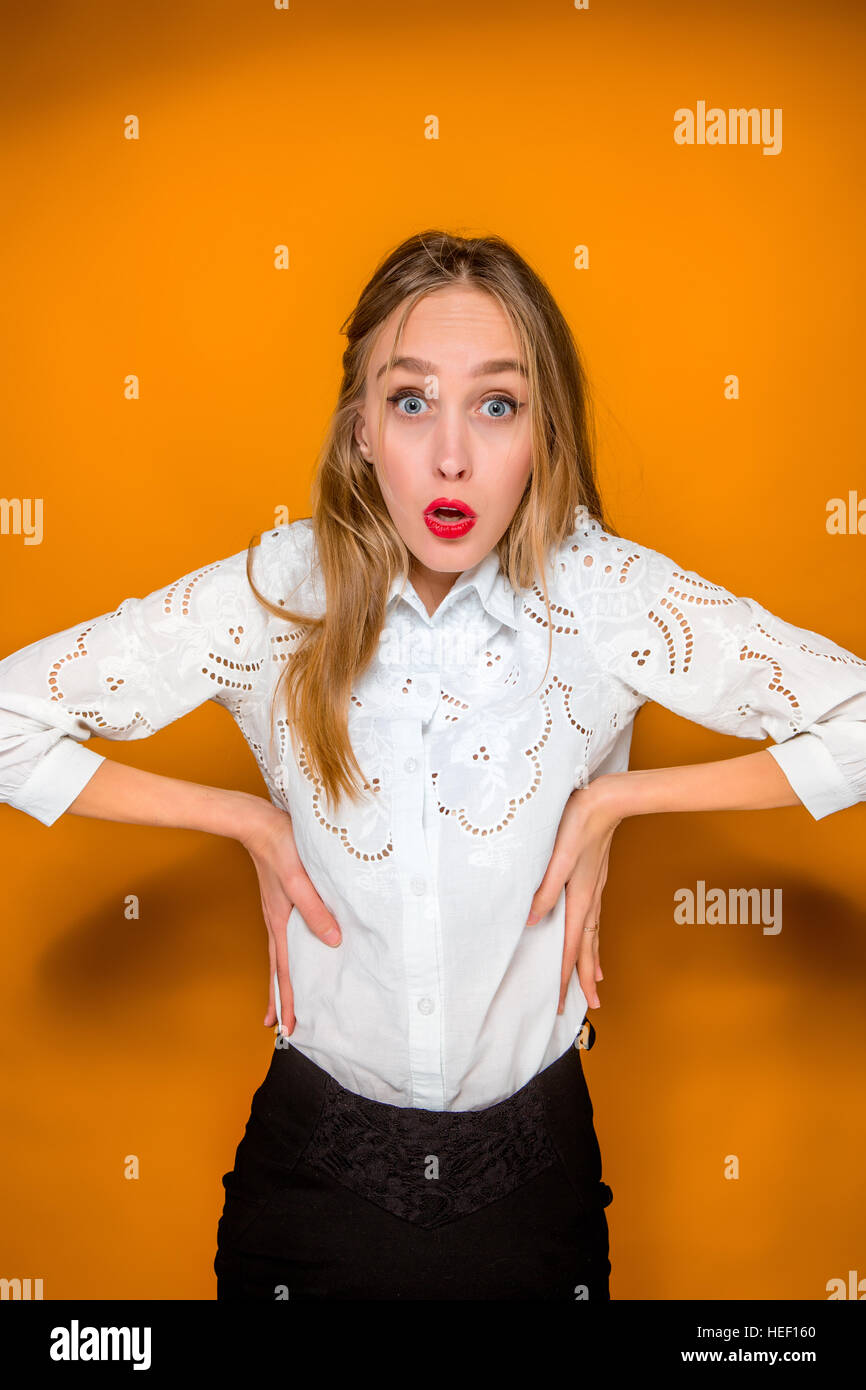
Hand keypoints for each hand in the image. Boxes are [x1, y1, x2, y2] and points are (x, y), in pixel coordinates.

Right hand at [239, 800, 341, 1036]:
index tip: (288, 1027)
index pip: (284, 970)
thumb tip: (333, 941)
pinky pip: (283, 936)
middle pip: (277, 969)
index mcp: (279, 922)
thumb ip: (316, 910)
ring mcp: (276, 912)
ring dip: (282, 978)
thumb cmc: (280, 846)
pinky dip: (285, 953)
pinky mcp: (280, 900)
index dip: (288, 999)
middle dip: (280, 998)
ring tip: (283, 998)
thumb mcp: (300, 879)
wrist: (257, 822)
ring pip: (279, 954)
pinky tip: (295, 951)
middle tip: (282, 1026)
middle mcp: (275, 922)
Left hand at [525, 779, 622, 1014]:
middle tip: (590, 1007)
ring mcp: (594, 891)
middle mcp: (589, 900)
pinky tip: (592, 937)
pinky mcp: (594, 881)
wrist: (608, 801)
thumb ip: (544, 889)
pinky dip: (593, 938)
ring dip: (591, 961)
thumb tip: (530, 920)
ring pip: (592, 936)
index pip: (569, 947)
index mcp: (578, 898)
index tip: (561, 1002)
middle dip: (584, 979)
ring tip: (594, 983)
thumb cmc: (579, 823)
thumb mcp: (557, 856)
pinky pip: (594, 920)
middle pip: (586, 949)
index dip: (564, 976)